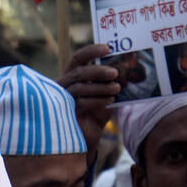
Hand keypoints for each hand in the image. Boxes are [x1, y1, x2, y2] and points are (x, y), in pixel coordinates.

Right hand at [57, 44, 118, 158]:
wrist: (88, 138)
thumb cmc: (95, 113)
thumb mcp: (105, 93)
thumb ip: (109, 81)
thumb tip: (124, 67)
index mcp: (73, 76)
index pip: (78, 58)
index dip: (91, 51)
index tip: (108, 48)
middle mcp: (64, 85)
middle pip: (78, 72)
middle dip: (98, 71)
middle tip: (115, 73)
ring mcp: (62, 99)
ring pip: (79, 87)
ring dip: (101, 87)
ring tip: (117, 88)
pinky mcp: (64, 113)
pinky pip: (80, 102)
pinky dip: (97, 100)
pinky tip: (110, 100)